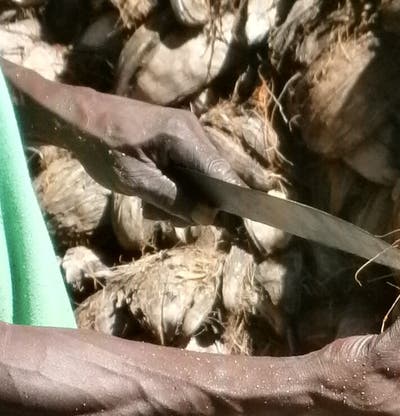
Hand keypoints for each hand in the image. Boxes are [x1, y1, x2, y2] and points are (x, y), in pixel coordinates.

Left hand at [71, 90, 241, 223]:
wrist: (77, 119)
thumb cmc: (102, 149)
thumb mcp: (136, 182)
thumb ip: (175, 200)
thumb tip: (209, 217)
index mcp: (184, 137)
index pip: (222, 174)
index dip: (233, 201)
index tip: (235, 225)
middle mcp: (192, 130)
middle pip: (216, 177)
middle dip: (200, 203)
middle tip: (169, 218)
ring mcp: (186, 131)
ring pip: (203, 175)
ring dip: (185, 197)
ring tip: (153, 206)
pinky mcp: (177, 136)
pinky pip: (191, 167)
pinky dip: (178, 186)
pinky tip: (155, 193)